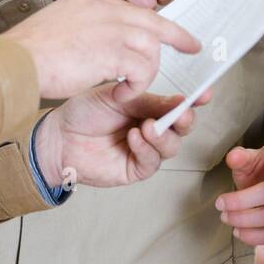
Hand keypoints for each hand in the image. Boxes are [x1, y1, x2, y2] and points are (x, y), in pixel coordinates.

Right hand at [1, 0, 199, 99]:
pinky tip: (122, 92)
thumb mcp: (59, 27)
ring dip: (148, 69)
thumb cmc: (28, 53)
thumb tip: (101, 44)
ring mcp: (108, 27)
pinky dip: (138, 84)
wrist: (15, 62)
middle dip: (176, 36)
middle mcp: (102, 7)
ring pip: (150, 45)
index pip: (132, 7)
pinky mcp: (111, 52)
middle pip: (152, 19)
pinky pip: (141, 68)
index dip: (154, 22)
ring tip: (135, 85)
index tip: (171, 32)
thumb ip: (85, 28)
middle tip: (192, 47)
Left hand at [35, 83, 212, 188]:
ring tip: (147, 126)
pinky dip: (146, 148)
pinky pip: (151, 162)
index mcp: (148, 108)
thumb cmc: (83, 112)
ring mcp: (144, 150)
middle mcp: (150, 129)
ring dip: (163, 136)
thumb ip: (149, 101)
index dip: (194, 100)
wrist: (58, 134)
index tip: (205, 93)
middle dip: (184, 120)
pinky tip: (135, 137)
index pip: (177, 105)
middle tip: (181, 113)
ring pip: (170, 147)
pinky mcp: (134, 169)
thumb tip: (178, 100)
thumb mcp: (118, 97)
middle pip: (181, 129)